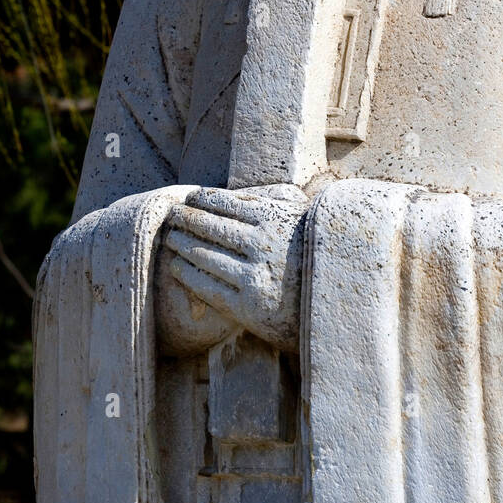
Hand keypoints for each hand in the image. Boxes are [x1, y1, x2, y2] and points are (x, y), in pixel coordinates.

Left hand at [155, 184, 308, 356]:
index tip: (187, 198)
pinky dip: (188, 275)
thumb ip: (263, 205)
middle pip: (210, 227)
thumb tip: (224, 196)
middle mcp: (261, 244)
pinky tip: (177, 268)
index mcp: (273, 218)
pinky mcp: (247, 306)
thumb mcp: (294, 219)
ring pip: (204, 255)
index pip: (225, 203)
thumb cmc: (310, 253)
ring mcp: (253, 275)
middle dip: (185, 219)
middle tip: (170, 215)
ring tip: (170, 239)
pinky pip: (207, 287)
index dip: (201, 199)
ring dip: (181, 245)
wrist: (332, 298)